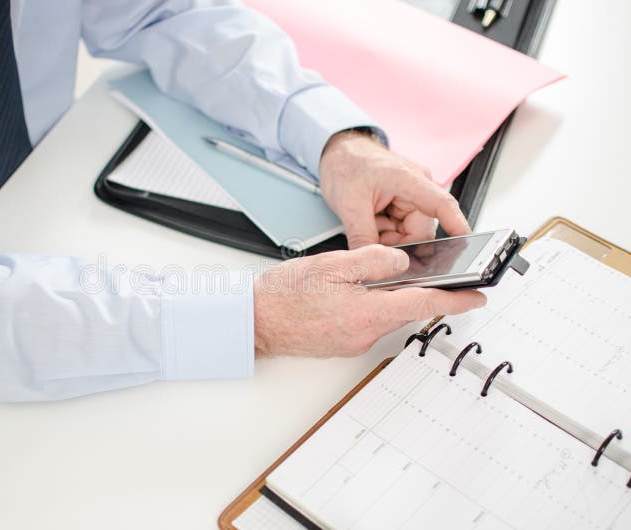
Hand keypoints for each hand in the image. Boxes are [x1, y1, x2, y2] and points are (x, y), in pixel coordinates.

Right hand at [253, 244, 485, 357]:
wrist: (255, 321)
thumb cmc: (285, 294)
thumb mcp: (332, 265)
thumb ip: (373, 260)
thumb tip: (402, 263)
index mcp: (367, 313)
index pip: (423, 306)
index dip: (456, 301)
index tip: (479, 297)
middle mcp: (364, 334)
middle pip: (405, 310)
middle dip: (415, 292)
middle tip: (419, 272)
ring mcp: (353, 342)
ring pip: (385, 315)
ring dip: (387, 298)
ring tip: (368, 277)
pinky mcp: (343, 344)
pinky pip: (368, 322)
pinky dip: (370, 306)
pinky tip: (351, 293)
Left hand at [319, 130, 470, 248]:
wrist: (337, 152)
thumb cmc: (346, 164)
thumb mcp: (350, 204)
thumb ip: (362, 237)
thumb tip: (371, 264)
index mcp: (410, 180)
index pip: (442, 205)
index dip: (456, 227)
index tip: (466, 247)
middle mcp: (417, 189)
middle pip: (420, 232)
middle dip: (397, 243)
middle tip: (373, 239)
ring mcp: (409, 198)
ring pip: (407, 235)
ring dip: (387, 238)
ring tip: (367, 224)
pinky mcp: (401, 206)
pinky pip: (398, 231)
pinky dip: (383, 233)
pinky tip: (370, 222)